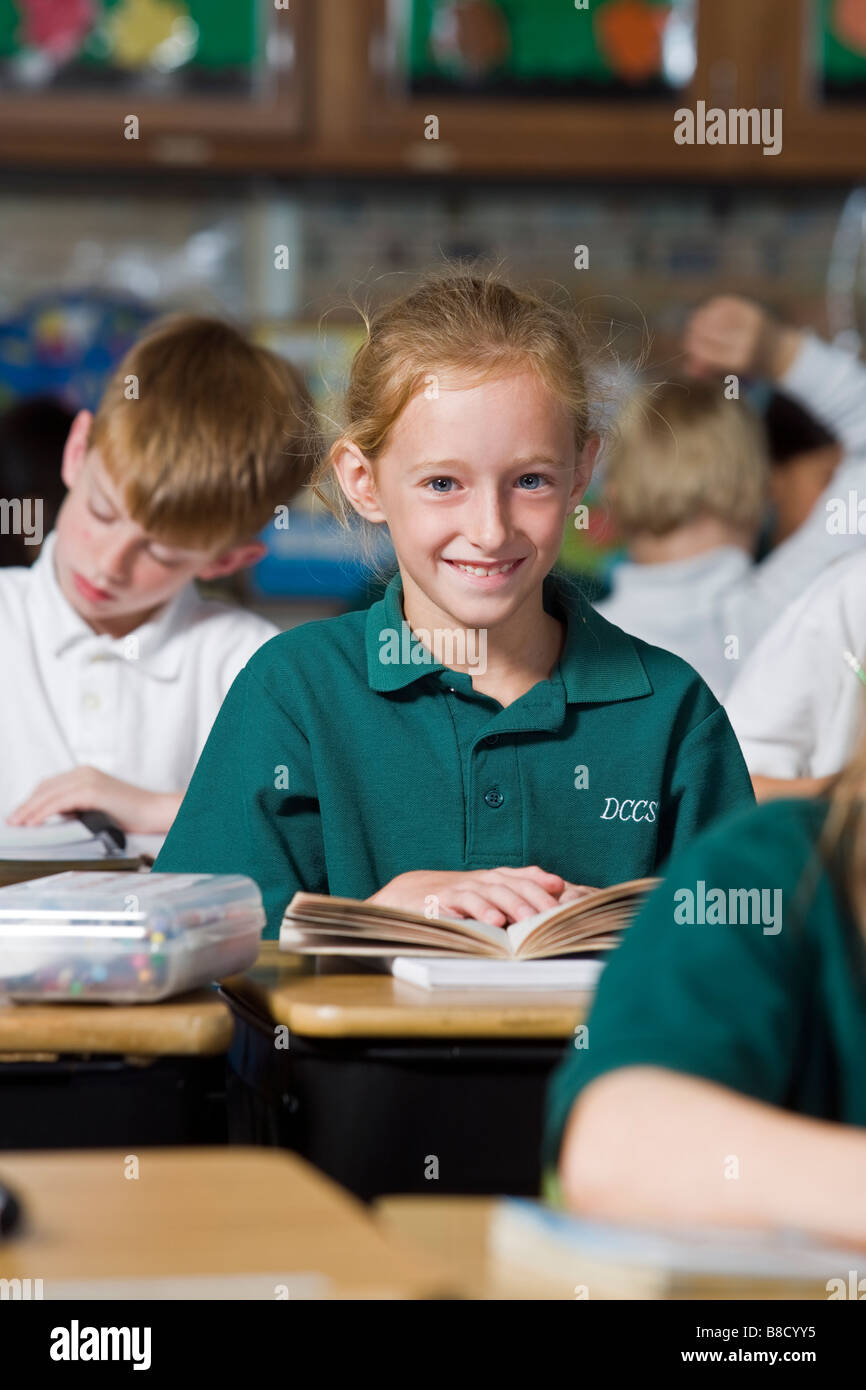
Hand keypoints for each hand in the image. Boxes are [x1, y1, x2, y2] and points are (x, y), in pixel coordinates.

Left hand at [7, 768, 182, 834]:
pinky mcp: (92, 792)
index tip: (20, 814)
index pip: (49, 785)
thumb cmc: (133, 812)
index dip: (32, 800)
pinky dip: (43, 812)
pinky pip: (59, 802)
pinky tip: (34, 822)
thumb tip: (59, 815)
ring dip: (29, 809)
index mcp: (86, 774)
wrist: (155, 810)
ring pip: (48, 794)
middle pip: (44, 787)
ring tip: (18, 823)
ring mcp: (88, 780)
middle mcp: (84, 772)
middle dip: (26, 805)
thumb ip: (79, 806)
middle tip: (13, 820)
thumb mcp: (99, 806)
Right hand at [367, 865, 594, 926]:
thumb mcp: (482, 895)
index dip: (543, 881)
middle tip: (553, 914)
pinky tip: (493, 922)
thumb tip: (547, 904)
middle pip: (512, 884)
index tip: (564, 890)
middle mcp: (479, 880)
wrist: (405, 894)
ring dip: (512, 905)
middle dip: (535, 898)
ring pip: (491, 892)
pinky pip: (463, 904)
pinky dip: (480, 911)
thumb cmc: (451, 898)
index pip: (522, 876)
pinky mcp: (441, 901)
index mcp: (491, 879)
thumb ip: (510, 895)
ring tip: (528, 920)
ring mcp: (460, 889)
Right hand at [682, 296, 801, 380]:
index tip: (687, 346)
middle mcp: (746, 341)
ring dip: (701, 317)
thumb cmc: (746, 367)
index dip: (691, 347)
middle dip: (694, 331)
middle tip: (690, 332)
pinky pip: (724, 304)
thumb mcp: (727, 374)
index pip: (705, 351)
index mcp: (739, 361)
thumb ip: (708, 371)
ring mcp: (750, 323)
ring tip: (696, 322)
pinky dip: (712, 307)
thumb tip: (688, 368)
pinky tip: (708, 312)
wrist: (778, 353)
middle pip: (708, 332)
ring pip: (714, 315)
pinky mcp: (751, 310)